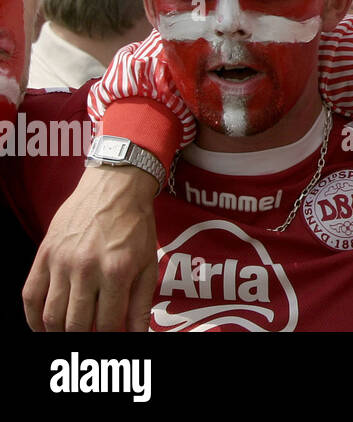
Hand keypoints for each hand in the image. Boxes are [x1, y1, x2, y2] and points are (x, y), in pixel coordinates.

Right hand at [24, 165, 158, 331]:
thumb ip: (141, 303)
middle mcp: (86, 268)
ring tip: (70, 334)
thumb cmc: (135, 225)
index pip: (108, 324)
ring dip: (60, 332)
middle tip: (90, 338)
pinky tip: (43, 327)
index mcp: (117, 271)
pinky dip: (33, 319)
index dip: (110, 338)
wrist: (115, 187)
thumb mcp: (148, 263)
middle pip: (77, 324)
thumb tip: (137, 334)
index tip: (112, 338)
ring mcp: (61, 262)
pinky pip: (30, 296)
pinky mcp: (44, 254)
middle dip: (85, 338)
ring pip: (52, 316)